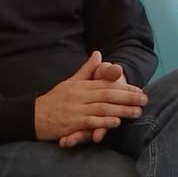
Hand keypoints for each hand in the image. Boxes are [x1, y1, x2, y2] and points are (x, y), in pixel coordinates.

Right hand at [34, 51, 149, 145]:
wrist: (32, 116)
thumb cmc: (54, 100)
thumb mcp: (70, 82)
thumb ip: (86, 70)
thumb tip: (98, 54)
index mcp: (82, 85)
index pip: (107, 84)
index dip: (125, 87)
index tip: (140, 90)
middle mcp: (80, 95)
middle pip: (108, 94)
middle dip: (129, 97)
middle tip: (145, 100)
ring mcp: (76, 109)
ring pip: (103, 108)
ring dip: (122, 110)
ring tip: (137, 112)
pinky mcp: (72, 123)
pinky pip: (90, 121)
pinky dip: (104, 121)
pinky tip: (117, 122)